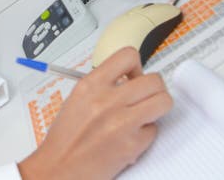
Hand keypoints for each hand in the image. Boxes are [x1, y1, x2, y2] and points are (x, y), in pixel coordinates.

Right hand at [17, 48, 172, 179]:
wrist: (60, 167)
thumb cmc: (66, 137)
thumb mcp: (77, 99)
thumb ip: (102, 85)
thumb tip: (130, 78)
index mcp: (90, 84)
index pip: (128, 56)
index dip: (137, 65)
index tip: (134, 75)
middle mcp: (107, 100)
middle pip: (154, 80)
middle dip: (153, 88)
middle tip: (145, 96)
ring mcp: (122, 122)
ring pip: (163, 101)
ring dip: (157, 107)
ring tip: (145, 113)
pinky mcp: (132, 145)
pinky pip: (154, 129)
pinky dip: (146, 133)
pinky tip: (131, 135)